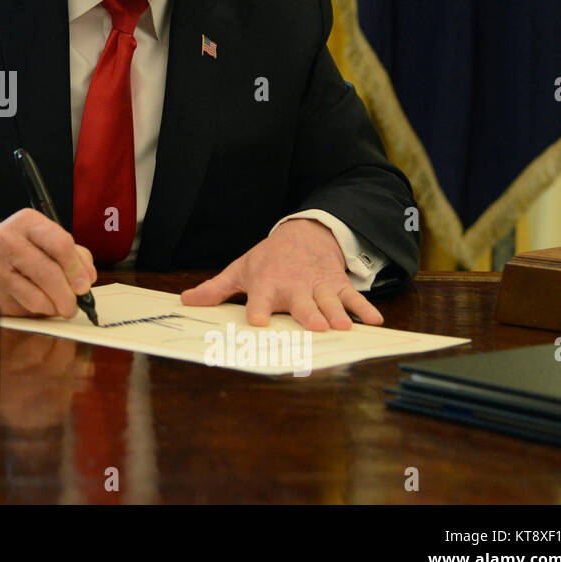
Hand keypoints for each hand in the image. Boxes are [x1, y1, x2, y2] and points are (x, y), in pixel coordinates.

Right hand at [0, 208, 96, 317]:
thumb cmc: (22, 246)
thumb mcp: (46, 238)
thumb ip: (73, 254)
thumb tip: (86, 279)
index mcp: (26, 222)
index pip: (60, 245)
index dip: (76, 269)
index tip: (84, 285)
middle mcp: (6, 241)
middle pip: (49, 274)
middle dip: (68, 296)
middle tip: (74, 305)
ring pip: (36, 298)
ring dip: (54, 308)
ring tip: (57, 305)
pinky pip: (22, 309)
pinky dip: (36, 311)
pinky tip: (36, 302)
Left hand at [179, 219, 382, 330]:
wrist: (303, 234)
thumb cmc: (268, 259)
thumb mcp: (240, 270)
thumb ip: (215, 290)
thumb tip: (185, 301)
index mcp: (266, 285)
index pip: (259, 299)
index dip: (258, 309)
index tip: (257, 321)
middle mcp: (293, 287)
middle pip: (301, 304)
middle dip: (308, 314)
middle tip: (316, 327)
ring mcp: (318, 286)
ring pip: (328, 302)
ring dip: (337, 313)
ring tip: (343, 326)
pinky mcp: (337, 285)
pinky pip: (352, 298)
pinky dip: (364, 309)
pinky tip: (374, 320)